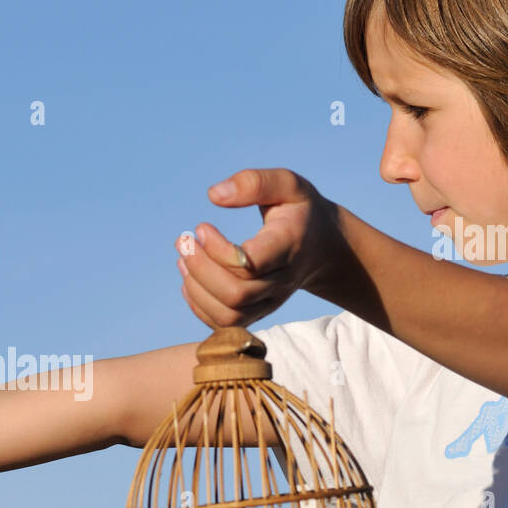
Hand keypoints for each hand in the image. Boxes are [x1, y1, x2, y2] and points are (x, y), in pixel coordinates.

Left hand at [175, 168, 346, 327]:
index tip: (202, 227)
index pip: (251, 264)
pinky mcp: (258, 312)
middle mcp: (281, 280)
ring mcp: (270, 301)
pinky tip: (190, 280)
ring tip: (184, 259)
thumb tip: (214, 195)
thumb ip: (254, 183)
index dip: (218, 251)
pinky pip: (224, 325)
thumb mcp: (287, 185)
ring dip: (197, 289)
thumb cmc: (299, 212)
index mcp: (288, 246)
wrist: (323, 248)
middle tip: (184, 242)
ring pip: (228, 315)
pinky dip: (199, 306)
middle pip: (236, 293)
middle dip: (200, 269)